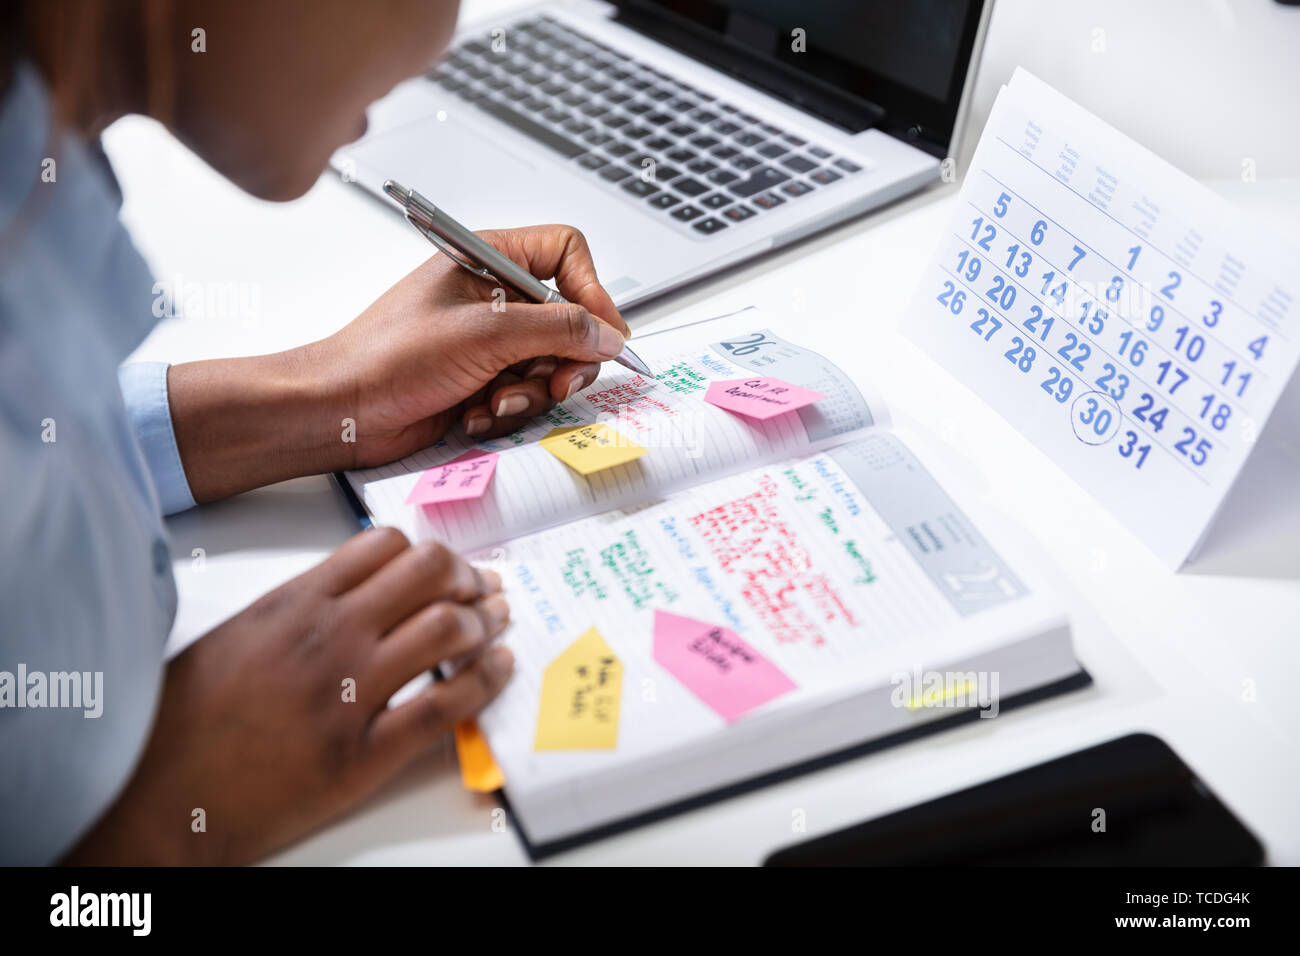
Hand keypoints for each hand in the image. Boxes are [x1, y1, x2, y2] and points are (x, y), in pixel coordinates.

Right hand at [65, 528, 513, 864]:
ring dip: (483, 623)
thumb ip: (297, 607)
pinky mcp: (363, 754)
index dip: (429, 552)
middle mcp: (327, 636)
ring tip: (494, 628)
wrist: (157, 798)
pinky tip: (499, 670)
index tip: (446, 569)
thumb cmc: (185, 721)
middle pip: (429, 572)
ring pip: (447, 628)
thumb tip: (356, 591)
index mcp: (294, 602)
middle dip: (467, 577)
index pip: (385, 545)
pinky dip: (486, 681)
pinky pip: (446, 705)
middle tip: (481, 593)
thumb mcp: (236, 635)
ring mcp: (348, 693)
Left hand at [166, 224, 629, 501]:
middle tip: (554, 383)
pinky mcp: (482, 380)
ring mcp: (489, 341)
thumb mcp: (486, 333)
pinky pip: (524, 394)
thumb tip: (607, 333)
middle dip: (564, 359)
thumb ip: (557, 329)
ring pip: (550, 365)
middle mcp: (493, 296)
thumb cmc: (387, 356)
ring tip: (495, 402)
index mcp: (489, 259)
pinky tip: (474, 414)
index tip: (603, 332)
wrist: (343, 410)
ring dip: (529, 393)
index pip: (566, 253)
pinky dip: (506, 410)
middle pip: (568, 318)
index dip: (592, 290)